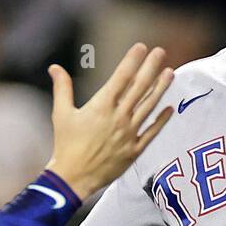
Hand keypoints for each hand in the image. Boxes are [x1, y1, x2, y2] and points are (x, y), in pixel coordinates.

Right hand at [44, 43, 174, 201]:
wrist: (73, 178)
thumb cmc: (65, 145)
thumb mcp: (61, 114)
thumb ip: (62, 88)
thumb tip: (55, 67)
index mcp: (101, 106)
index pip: (121, 77)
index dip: (132, 60)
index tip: (141, 47)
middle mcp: (118, 117)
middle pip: (139, 87)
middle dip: (151, 67)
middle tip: (161, 51)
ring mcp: (129, 133)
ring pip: (149, 106)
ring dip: (160, 88)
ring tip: (170, 73)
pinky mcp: (134, 150)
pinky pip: (152, 132)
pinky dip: (162, 120)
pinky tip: (170, 109)